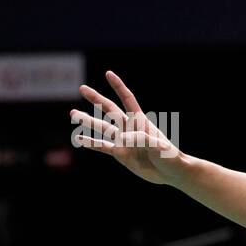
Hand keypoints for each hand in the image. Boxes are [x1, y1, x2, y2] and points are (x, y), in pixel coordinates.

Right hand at [69, 71, 185, 184]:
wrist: (171, 172)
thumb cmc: (170, 156)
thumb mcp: (159, 146)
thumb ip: (144, 140)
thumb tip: (126, 138)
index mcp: (140, 121)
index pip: (127, 99)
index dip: (118, 86)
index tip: (108, 74)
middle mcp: (129, 128)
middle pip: (110, 109)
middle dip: (96, 98)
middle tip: (82, 88)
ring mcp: (124, 141)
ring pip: (102, 127)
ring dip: (88, 120)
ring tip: (73, 113)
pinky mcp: (121, 154)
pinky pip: (102, 146)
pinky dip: (90, 143)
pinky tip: (78, 139)